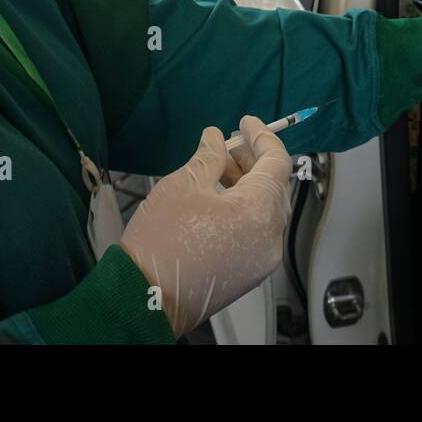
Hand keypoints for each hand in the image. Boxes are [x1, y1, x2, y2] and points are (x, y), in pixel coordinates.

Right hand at [119, 115, 291, 337]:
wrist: (144, 299)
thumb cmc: (160, 243)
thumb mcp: (182, 184)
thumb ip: (208, 156)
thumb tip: (216, 138)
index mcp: (258, 211)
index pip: (277, 162)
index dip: (262, 136)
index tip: (247, 122)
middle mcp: (270, 236)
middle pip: (275, 185)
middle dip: (254, 160)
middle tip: (230, 144)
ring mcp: (263, 258)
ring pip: (267, 209)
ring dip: (249, 184)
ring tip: (220, 168)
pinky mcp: (252, 272)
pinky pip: (258, 230)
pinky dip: (246, 208)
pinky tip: (221, 197)